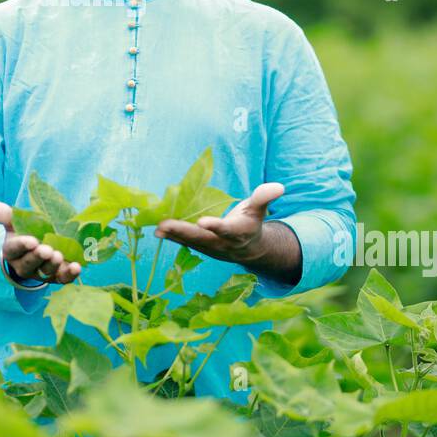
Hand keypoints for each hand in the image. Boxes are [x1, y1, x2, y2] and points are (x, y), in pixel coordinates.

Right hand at [0, 200, 82, 283]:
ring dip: (52, 265)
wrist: (41, 243)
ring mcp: (41, 272)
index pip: (13, 249)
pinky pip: (62, 279)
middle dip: (38, 257)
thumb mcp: (15, 221)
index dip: (22, 245)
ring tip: (58, 256)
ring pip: (45, 272)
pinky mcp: (57, 277)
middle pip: (29, 264)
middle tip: (47, 250)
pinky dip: (70, 274)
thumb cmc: (25, 231)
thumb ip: (4, 214)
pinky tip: (76, 267)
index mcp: (12, 251)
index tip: (31, 240)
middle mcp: (24, 265)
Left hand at [153, 181, 285, 264]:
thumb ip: (264, 197)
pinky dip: (172, 237)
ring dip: (173, 235)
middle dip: (183, 232)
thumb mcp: (259, 209)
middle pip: (201, 238)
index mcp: (238, 232)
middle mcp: (223, 243)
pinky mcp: (201, 248)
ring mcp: (210, 248)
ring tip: (157, 228)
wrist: (250, 249)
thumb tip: (279, 186)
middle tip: (165, 224)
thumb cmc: (252, 222)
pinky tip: (157, 231)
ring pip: (190, 242)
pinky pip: (185, 243)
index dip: (215, 226)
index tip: (203, 222)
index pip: (226, 229)